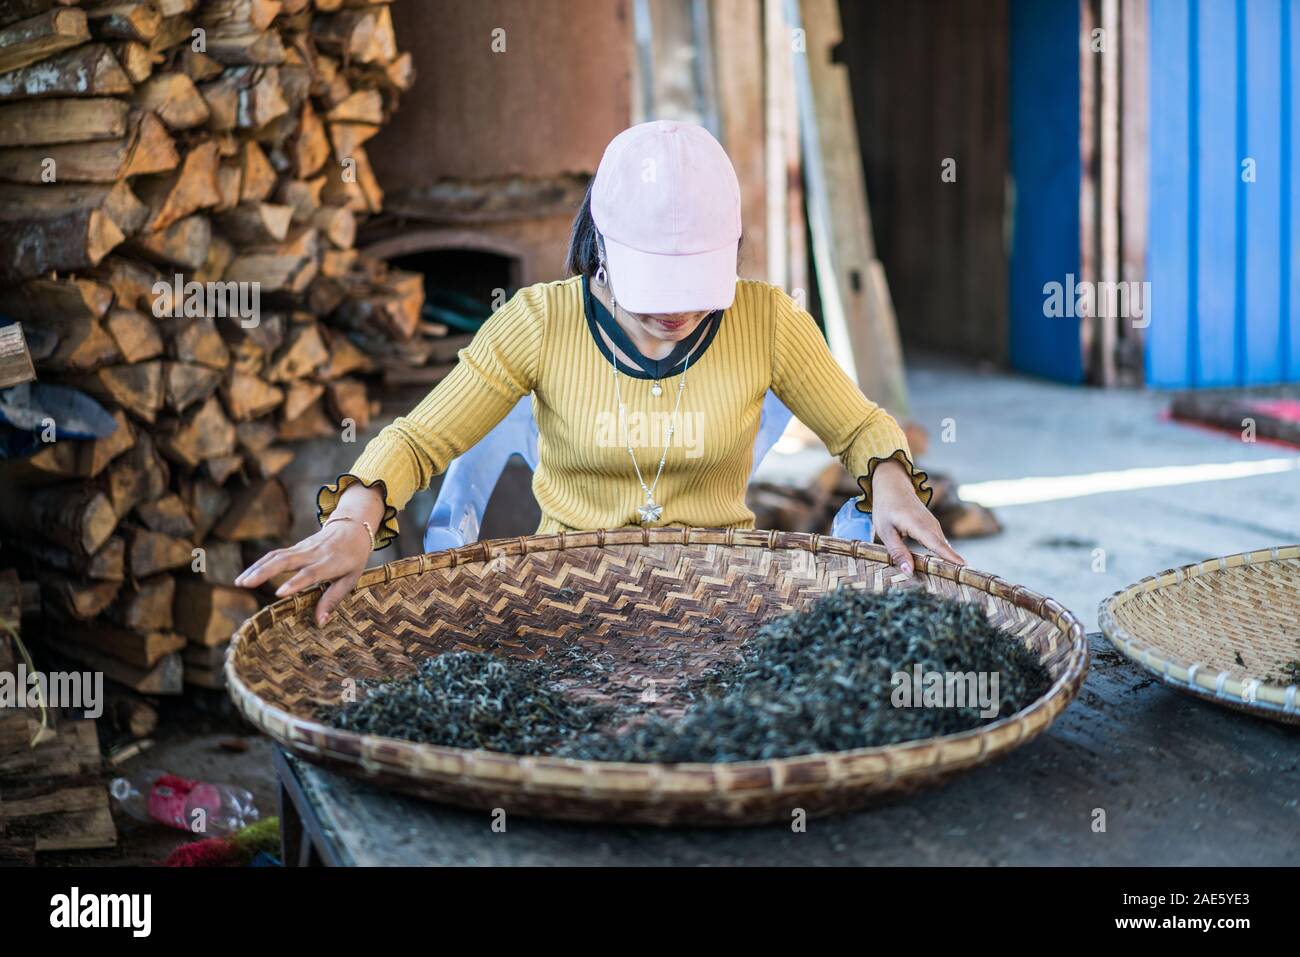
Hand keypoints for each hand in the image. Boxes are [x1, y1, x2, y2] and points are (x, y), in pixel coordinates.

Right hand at [235, 519, 372, 626]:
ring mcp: (303, 548)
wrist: (352, 528)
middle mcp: (313, 553)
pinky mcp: (295, 547)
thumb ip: (333, 599)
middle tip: (246, 585)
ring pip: (276, 555)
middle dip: (264, 572)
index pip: (311, 573)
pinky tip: (246, 575)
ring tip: (240, 583)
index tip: (279, 593)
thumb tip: (320, 622)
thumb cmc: (353, 558)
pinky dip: (259, 564)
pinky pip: (275, 554)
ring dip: (256, 568)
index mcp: (331, 563)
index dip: (295, 583)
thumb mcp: (351, 579)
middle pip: (286, 560)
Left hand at [870, 460, 964, 574]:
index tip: (964, 569)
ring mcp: (934, 526)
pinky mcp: (933, 528)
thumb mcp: (885, 531)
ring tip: (957, 582)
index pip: (937, 544)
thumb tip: (909, 571)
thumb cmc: (886, 509)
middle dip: (953, 566)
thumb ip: (897, 552)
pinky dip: (943, 557)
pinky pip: (940, 545)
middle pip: (944, 549)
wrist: (893, 486)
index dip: (950, 557)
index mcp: (918, 525)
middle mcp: (931, 525)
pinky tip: (946, 571)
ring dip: (949, 563)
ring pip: (943, 548)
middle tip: (962, 584)